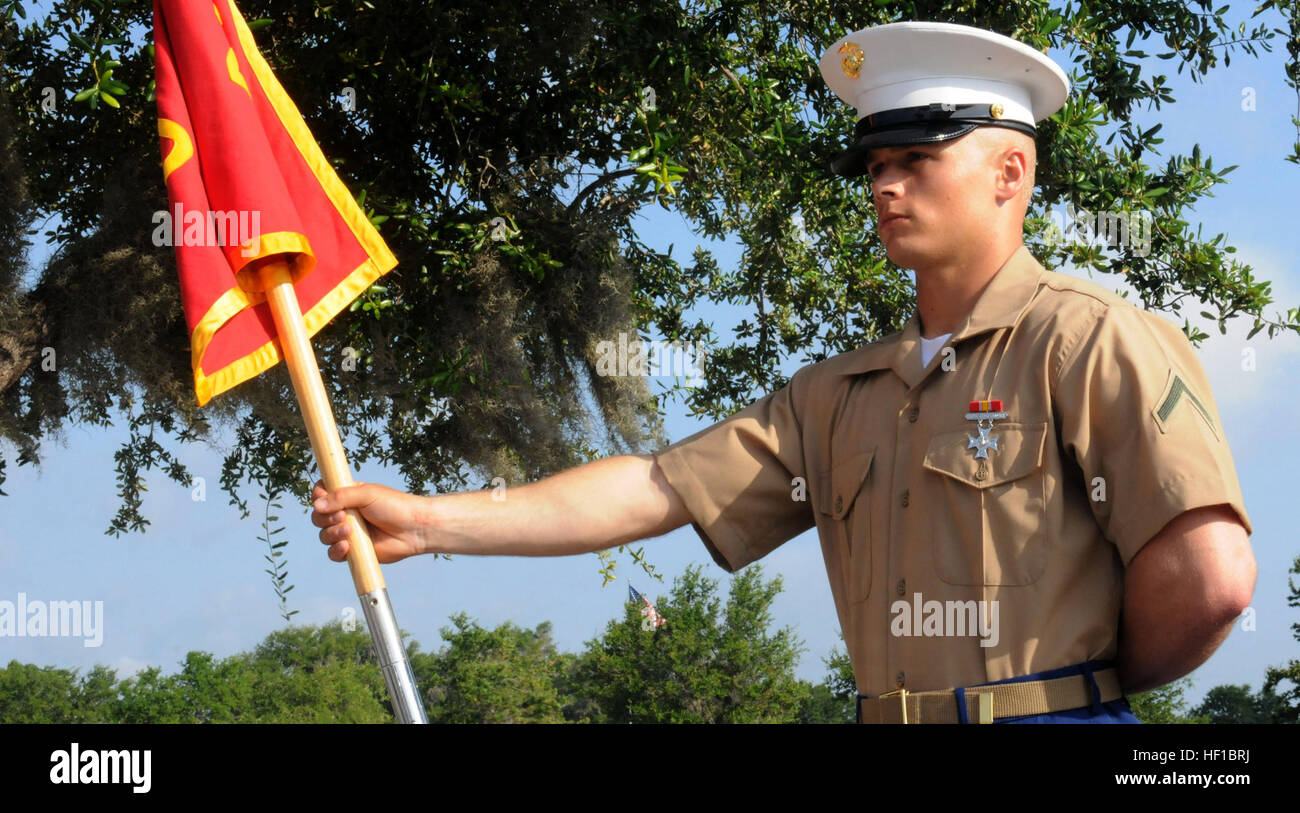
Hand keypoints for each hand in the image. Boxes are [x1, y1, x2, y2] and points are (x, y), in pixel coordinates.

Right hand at [310, 480, 429, 563]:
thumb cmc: (395, 506)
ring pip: (324, 535)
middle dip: (325, 518)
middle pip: (318, 516)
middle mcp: (346, 514)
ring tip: (349, 530)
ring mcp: (349, 533)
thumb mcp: (367, 494)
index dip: (318, 496)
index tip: (321, 497)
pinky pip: (333, 553)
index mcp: (348, 496)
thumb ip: (341, 497)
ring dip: (331, 533)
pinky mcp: (354, 550)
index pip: (322, 494)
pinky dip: (336, 550)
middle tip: (342, 516)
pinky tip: (347, 546)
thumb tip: (316, 504)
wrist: (414, 529)